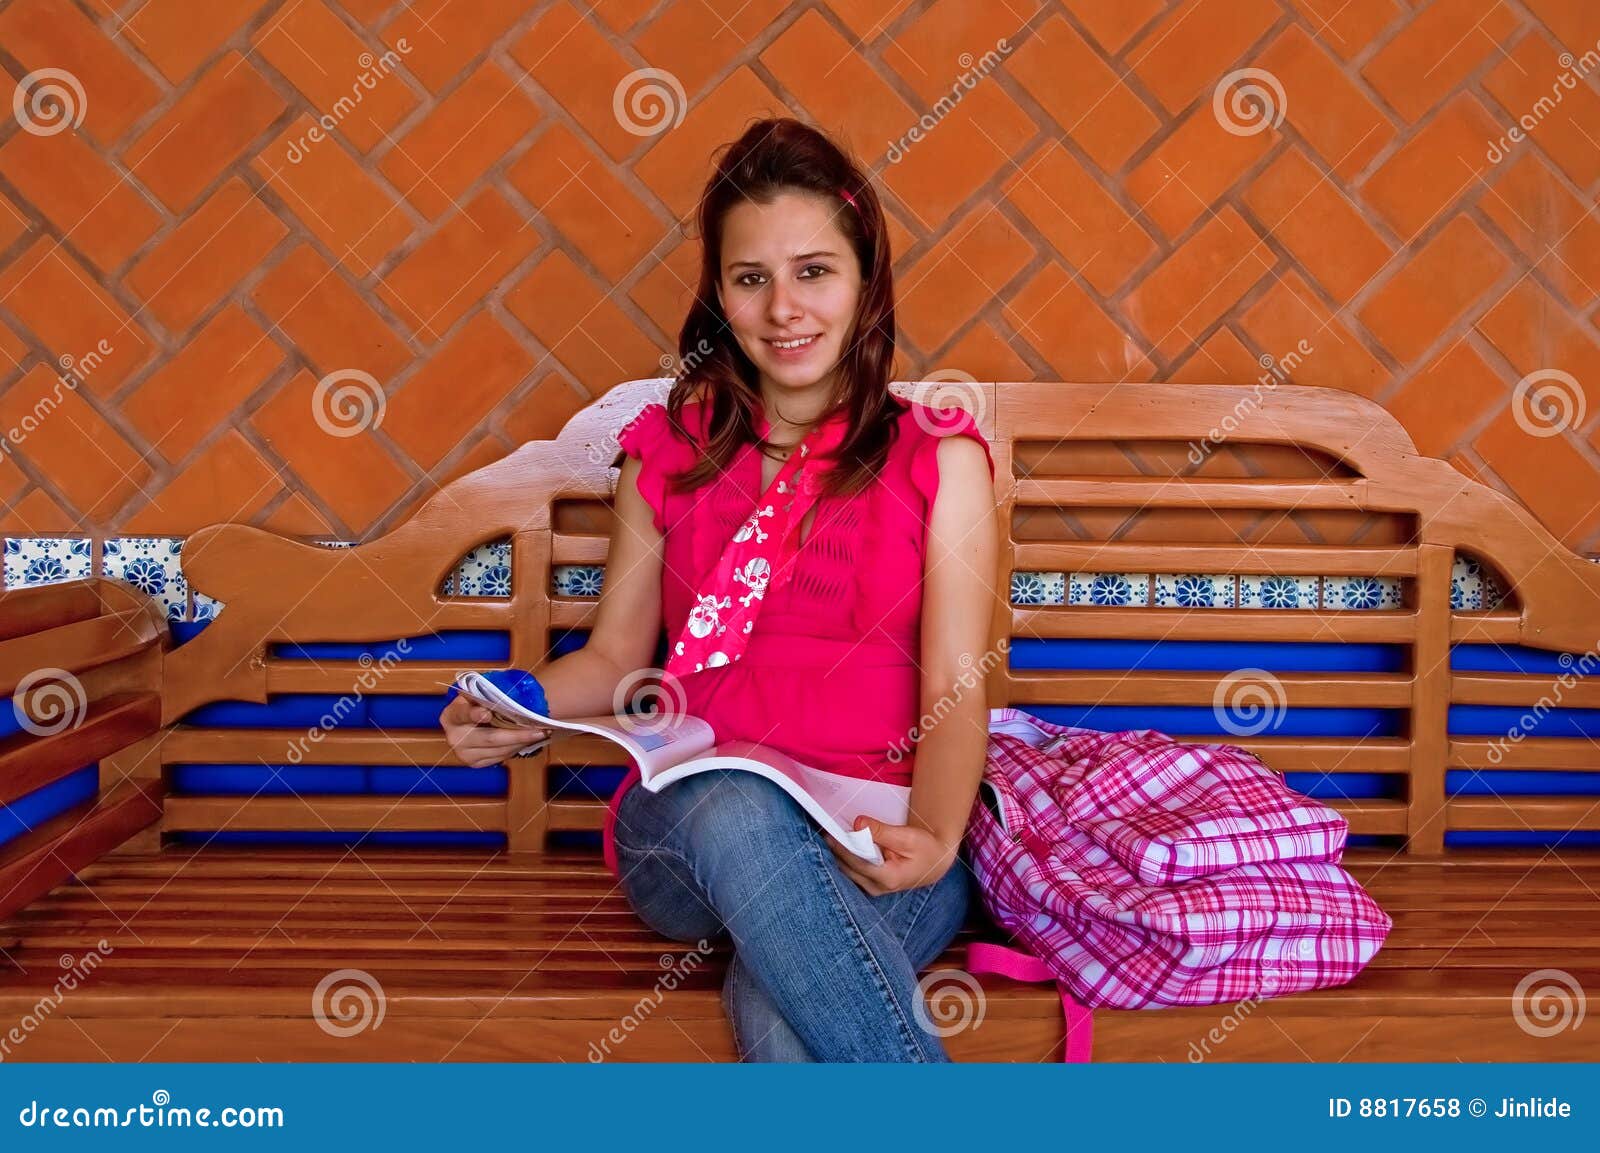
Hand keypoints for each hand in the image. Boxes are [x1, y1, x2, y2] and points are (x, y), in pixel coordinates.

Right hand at [439, 693, 549, 767]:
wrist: (469, 722)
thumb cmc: (477, 703)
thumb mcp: (478, 694)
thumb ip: (489, 694)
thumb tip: (514, 695)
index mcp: (452, 715)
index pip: (463, 714)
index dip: (475, 714)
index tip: (488, 713)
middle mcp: (455, 737)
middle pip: (489, 738)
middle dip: (517, 734)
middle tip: (540, 730)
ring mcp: (464, 753)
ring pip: (499, 750)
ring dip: (522, 742)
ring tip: (541, 733)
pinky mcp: (475, 763)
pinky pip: (501, 757)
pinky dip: (517, 748)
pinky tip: (528, 740)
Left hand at [823, 816, 958, 895]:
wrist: (934, 862)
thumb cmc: (925, 849)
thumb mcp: (908, 837)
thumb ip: (882, 831)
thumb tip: (858, 822)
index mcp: (888, 878)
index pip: (857, 862)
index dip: (842, 847)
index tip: (829, 833)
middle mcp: (877, 888)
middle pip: (847, 868)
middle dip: (835, 849)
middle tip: (824, 829)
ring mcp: (871, 889)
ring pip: (845, 871)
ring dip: (837, 853)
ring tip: (829, 833)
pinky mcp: (868, 884)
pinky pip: (850, 870)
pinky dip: (844, 857)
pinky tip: (840, 842)